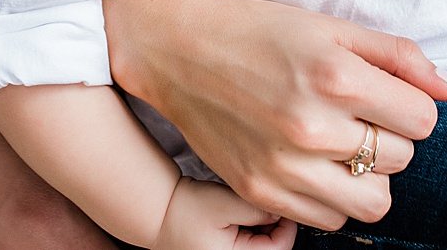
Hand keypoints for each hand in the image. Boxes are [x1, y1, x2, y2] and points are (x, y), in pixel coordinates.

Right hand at [107, 0, 446, 229]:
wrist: (183, 50)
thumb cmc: (262, 31)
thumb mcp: (333, 27)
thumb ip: (399, 56)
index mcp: (336, 76)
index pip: (423, 120)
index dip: (413, 106)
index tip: (389, 96)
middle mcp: (313, 125)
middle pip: (402, 160)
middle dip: (392, 137)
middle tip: (362, 115)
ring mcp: (285, 165)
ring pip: (373, 202)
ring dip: (370, 176)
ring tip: (346, 147)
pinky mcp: (260, 190)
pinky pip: (329, 220)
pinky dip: (334, 197)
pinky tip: (316, 164)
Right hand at [157, 178, 296, 249]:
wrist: (158, 212)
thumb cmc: (185, 209)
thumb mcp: (226, 203)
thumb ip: (258, 209)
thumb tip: (282, 211)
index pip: (280, 248)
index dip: (287, 224)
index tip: (281, 204)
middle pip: (272, 248)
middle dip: (273, 225)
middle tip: (262, 202)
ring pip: (262, 246)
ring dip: (262, 227)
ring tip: (245, 208)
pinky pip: (249, 244)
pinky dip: (250, 230)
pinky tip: (239, 216)